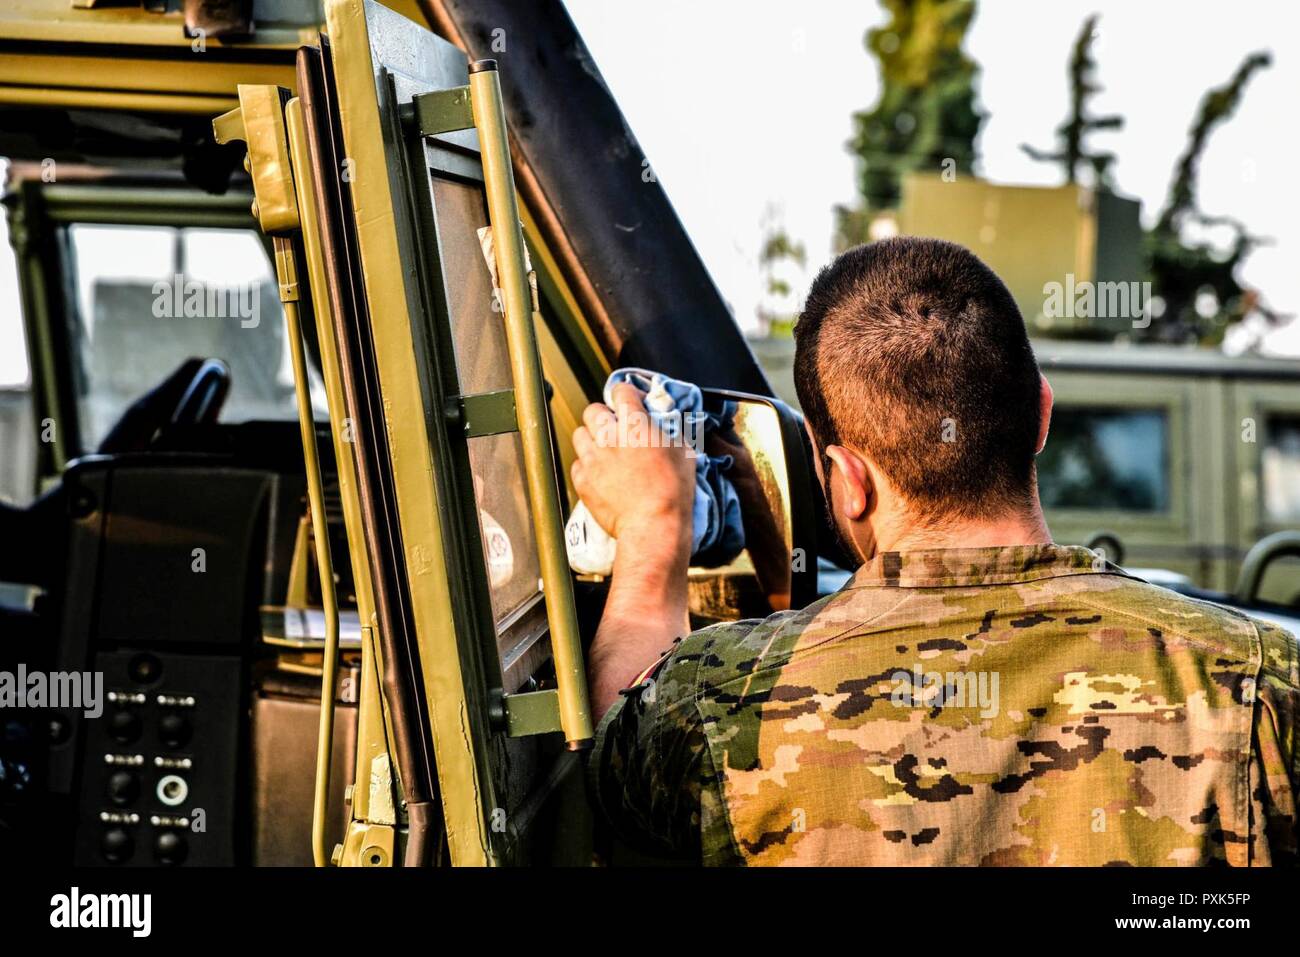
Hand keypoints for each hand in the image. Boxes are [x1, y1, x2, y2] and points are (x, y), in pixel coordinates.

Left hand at [571, 382, 694, 543]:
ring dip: (591, 439)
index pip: (621, 391)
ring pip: (579, 435)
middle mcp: (610, 437)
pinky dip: (586, 467)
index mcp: (636, 425)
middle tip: (614, 428)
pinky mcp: (583, 480)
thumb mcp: (684, 454)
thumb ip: (669, 434)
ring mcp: (593, 459)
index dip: (625, 394)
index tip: (630, 401)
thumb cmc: (673, 492)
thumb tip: (664, 429)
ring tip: (603, 451)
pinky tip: (600, 475)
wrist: (654, 526)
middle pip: (593, 411)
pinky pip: (577, 464)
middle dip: (603, 416)